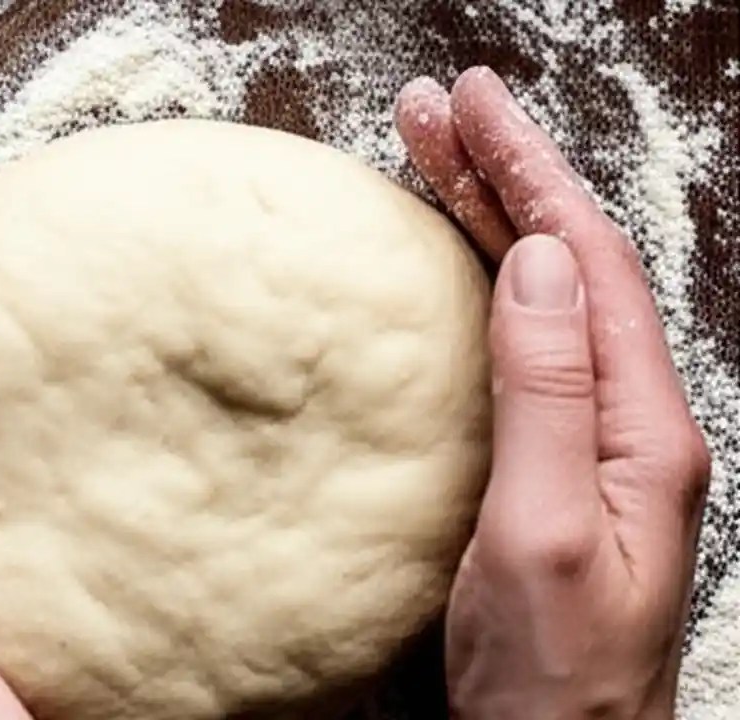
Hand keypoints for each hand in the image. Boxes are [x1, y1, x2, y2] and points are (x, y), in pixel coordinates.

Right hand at [394, 67, 710, 717]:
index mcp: (642, 425)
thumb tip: (542, 257)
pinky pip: (520, 341)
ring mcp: (590, 439)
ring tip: (432, 155)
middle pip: (569, 262)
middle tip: (433, 109)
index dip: (530, 171)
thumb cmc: (554, 674)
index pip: (590, 261)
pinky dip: (482, 279)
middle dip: (502, 174)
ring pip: (543, 294)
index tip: (470, 104)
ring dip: (491, 216)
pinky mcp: (548, 461)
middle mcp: (627, 419)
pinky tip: (456, 259)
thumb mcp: (544, 532)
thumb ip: (548, 391)